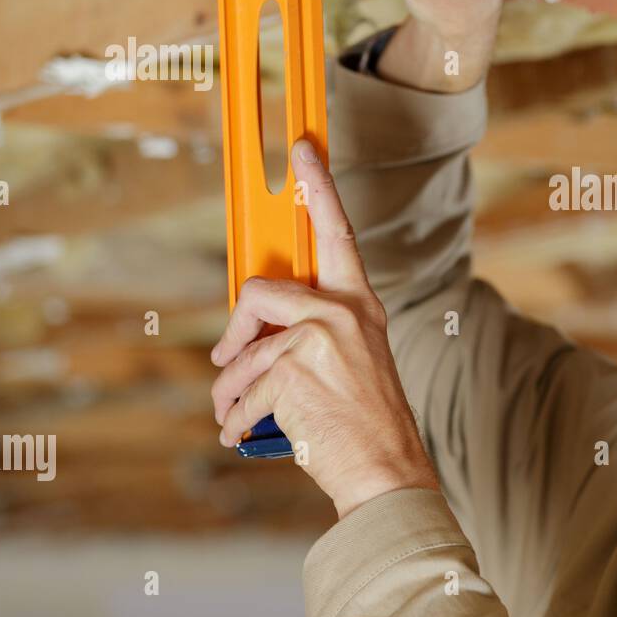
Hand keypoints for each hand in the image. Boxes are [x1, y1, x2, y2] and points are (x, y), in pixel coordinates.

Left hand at [209, 140, 439, 518]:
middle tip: (229, 366)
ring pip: (241, 352)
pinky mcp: (294, 371)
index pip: (337, 231)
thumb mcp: (348, 359)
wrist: (386, 470)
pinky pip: (240, 391)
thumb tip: (252, 331)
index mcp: (360, 303)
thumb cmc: (364, 420)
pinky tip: (245, 436)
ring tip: (241, 418)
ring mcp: (320, 338)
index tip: (302, 147)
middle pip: (257, 292)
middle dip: (233, 335)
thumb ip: (309, 331)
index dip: (318, 185)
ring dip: (230, 395)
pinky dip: (234, 422)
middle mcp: (343, 311)